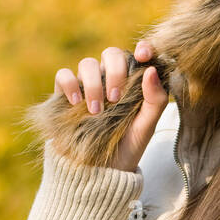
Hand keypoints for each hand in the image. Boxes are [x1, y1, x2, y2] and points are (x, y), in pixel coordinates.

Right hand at [52, 40, 168, 170]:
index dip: (142, 48)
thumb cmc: (127, 147)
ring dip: (93, 84)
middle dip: (115, 71)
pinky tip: (77, 103)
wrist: (100, 171)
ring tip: (97, 110)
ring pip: (87, 64)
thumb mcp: (147, 127)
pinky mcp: (66, 94)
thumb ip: (155, 100)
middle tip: (116, 98)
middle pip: (111, 54)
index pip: (138, 55)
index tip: (143, 54)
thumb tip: (150, 70)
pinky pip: (64, 76)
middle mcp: (110, 79)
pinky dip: (70, 85)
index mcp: (133, 83)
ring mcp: (88, 86)